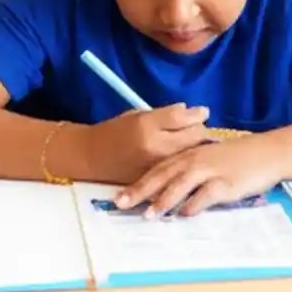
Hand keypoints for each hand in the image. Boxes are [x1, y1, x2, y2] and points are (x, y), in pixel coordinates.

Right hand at [77, 105, 212, 183]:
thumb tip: (191, 112)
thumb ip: (165, 114)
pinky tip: (182, 158)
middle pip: (196, 135)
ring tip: (187, 143)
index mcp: (147, 126)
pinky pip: (183, 168)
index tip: (200, 112)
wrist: (91, 158)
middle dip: (198, 130)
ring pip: (193, 153)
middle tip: (193, 128)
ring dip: (195, 146)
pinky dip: (186, 161)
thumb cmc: (114, 132)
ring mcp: (160, 166)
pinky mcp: (161, 180)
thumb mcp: (138, 115)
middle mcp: (155, 147)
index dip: (196, 113)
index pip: (184, 117)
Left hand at [114, 134, 285, 217]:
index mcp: (187, 155)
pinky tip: (183, 215)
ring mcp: (210, 171)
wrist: (268, 152)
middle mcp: (194, 161)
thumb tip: (169, 192)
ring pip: (180, 184)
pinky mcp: (226, 182)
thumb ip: (188, 171)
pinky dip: (194, 204)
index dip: (136, 184)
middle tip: (120, 204)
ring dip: (163, 200)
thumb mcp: (207, 159)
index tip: (117, 197)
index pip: (156, 170)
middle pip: (161, 176)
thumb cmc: (237, 158)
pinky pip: (206, 194)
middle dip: (139, 192)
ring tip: (148, 214)